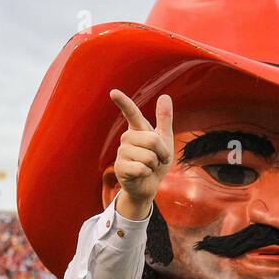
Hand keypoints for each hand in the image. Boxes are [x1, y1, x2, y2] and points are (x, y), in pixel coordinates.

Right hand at [109, 89, 172, 218]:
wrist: (149, 185)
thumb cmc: (156, 162)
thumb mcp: (164, 140)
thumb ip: (164, 119)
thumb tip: (165, 96)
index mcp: (137, 129)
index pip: (131, 113)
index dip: (123, 102)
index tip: (113, 92)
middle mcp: (127, 138)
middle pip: (152, 140)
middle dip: (162, 153)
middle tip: (158, 159)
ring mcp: (121, 153)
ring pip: (148, 156)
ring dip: (154, 165)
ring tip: (148, 167)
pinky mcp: (120, 168)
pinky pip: (141, 168)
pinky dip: (147, 174)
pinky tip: (141, 175)